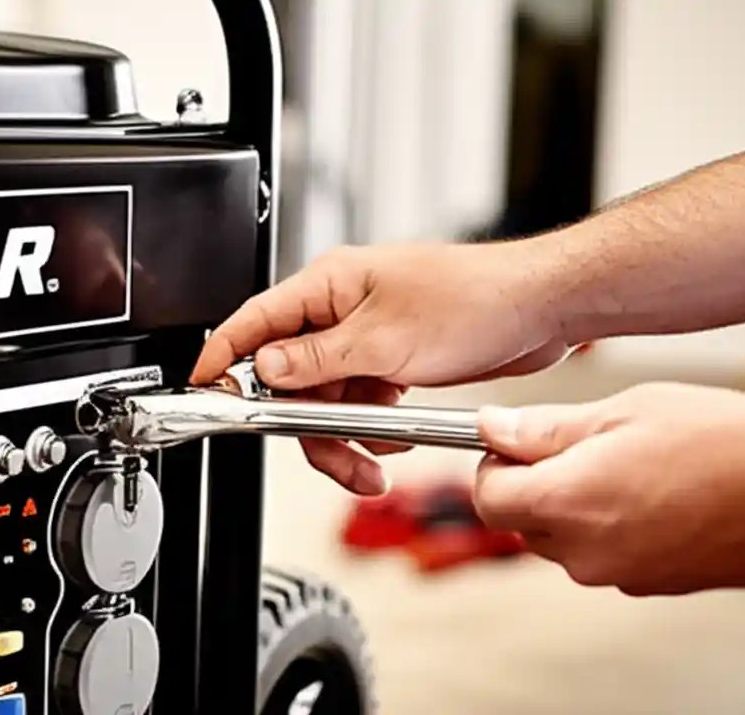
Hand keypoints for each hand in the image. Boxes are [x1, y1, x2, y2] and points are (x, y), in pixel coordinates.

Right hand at [190, 240, 569, 494]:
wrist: (539, 310)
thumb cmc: (474, 300)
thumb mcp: (384, 339)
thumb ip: (316, 359)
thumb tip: (264, 367)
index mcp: (329, 286)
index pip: (254, 321)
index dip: (224, 357)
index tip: (204, 388)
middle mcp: (342, 308)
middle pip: (291, 376)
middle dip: (309, 423)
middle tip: (332, 453)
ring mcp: (367, 334)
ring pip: (327, 396)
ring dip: (347, 433)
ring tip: (375, 458)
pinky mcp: (392, 356)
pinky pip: (360, 400)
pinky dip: (373, 425)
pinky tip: (397, 433)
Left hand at [474, 382, 744, 594]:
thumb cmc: (728, 442)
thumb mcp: (625, 411)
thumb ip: (547, 428)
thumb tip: (493, 428)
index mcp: (567, 502)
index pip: (487, 497)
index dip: (491, 464)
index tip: (510, 440)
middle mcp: (585, 551)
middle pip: (519, 521)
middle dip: (531, 481)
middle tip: (577, 440)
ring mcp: (618, 575)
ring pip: (560, 539)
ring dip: (570, 503)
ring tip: (625, 461)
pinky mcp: (649, 585)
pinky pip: (602, 553)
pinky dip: (608, 524)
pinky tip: (651, 490)